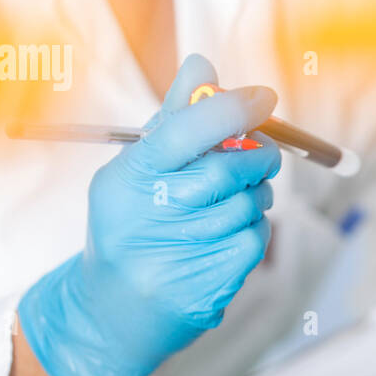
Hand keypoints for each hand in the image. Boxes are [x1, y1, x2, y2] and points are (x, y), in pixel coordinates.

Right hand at [17, 54, 279, 375]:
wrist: (109, 311)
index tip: (263, 97)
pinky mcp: (202, 287)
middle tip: (266, 153)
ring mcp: (173, 256)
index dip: (231, 109)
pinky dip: (254, 229)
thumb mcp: (139, 168)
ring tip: (236, 200)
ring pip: (249, 206)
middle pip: (227, 170)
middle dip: (259, 156)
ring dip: (256, 196)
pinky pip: (254, 240)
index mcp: (127, 177)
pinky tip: (230, 232)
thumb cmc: (131, 223)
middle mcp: (144, 216)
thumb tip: (203, 64)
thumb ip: (176, 119)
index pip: (184, 131)